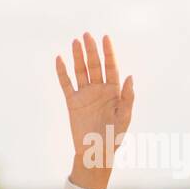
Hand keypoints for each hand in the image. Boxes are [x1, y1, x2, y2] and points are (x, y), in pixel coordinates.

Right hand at [56, 33, 134, 175]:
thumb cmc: (114, 137)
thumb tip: (130, 76)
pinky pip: (66, 84)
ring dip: (78, 57)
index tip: (106, 38)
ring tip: (76, 41)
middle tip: (87, 35)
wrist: (96, 153)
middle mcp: (99, 90)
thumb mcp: (125, 117)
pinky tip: (60, 58)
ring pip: (80, 71)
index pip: (111, 68)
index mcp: (114, 93)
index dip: (109, 53)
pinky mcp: (72, 102)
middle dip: (92, 50)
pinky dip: (62, 72)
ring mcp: (85, 95)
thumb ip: (128, 97)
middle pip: (94, 66)